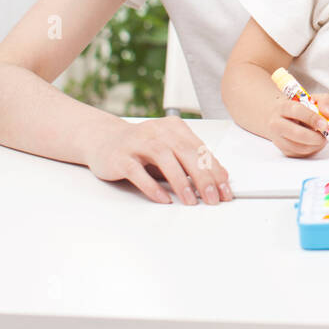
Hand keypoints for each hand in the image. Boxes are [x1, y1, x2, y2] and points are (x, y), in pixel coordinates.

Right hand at [87, 115, 231, 204]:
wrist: (103, 140)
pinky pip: (138, 172)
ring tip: (191, 200)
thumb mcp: (170, 151)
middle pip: (186, 152)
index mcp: (174, 127)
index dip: (215, 170)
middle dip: (203, 177)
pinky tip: (164, 198)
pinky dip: (153, 187)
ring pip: (164, 159)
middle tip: (213, 197)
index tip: (225, 190)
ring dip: (180, 182)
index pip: (201, 149)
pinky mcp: (121, 157)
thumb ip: (191, 161)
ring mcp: (137, 142)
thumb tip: (219, 178)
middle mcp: (158, 131)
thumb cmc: (141, 148)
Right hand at [268, 92, 328, 157]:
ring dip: (316, 144)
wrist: (278, 117)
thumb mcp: (312, 99)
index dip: (312, 118)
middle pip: (297, 133)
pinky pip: (301, 154)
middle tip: (326, 134)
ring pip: (300, 147)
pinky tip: (315, 141)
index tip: (325, 124)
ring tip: (322, 137)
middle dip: (316, 136)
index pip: (297, 111)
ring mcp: (278, 139)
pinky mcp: (284, 150)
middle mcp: (277, 124)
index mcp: (284, 107)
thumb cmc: (298, 108)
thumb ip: (325, 101)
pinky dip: (312, 149)